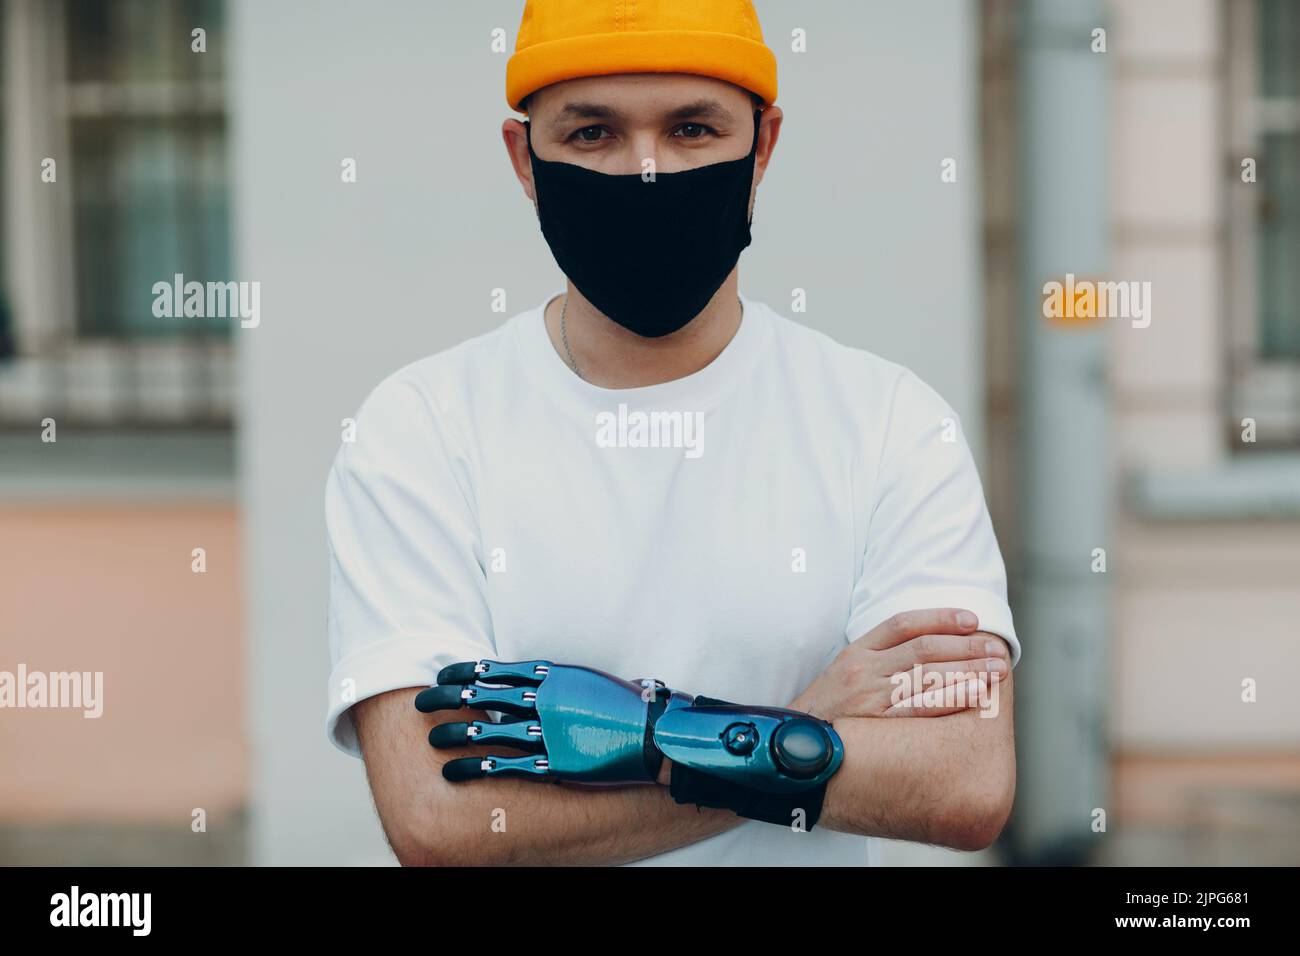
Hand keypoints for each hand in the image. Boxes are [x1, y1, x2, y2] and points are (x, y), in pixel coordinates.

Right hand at [789, 609, 1007, 722]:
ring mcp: (869, 695)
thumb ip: (879, 658)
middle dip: (967, 647)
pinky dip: (950, 697)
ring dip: (968, 670)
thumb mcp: (843, 673)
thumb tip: (929, 649)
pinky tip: (974, 694)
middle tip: (998, 650)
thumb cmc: (828, 711)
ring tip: (997, 671)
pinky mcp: (875, 723)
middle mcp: (864, 668)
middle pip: (924, 647)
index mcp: (857, 651)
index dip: (941, 617)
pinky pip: (920, 707)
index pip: (904, 623)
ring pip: (927, 673)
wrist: (791, 745)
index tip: (972, 620)